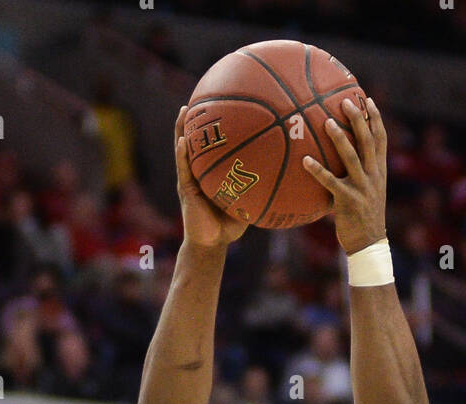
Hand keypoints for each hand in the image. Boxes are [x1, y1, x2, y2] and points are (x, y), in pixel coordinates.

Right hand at [174, 106, 248, 249]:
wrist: (212, 245)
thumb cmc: (229, 226)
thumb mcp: (247, 202)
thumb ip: (258, 188)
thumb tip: (283, 176)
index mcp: (210, 172)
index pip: (210, 145)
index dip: (211, 126)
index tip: (218, 104)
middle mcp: (198, 172)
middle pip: (195, 140)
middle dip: (195, 120)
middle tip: (199, 97)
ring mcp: (190, 180)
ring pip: (184, 149)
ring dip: (182, 129)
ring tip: (185, 110)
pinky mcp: (185, 190)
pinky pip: (183, 168)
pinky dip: (182, 154)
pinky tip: (182, 141)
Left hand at [302, 97, 386, 254]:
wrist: (369, 244)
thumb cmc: (365, 217)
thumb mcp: (369, 192)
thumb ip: (362, 174)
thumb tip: (344, 158)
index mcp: (380, 172)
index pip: (381, 139)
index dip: (376, 119)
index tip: (369, 100)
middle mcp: (373, 176)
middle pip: (368, 141)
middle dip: (358, 119)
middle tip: (345, 101)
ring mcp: (362, 188)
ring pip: (352, 157)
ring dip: (339, 138)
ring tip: (326, 121)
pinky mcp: (348, 201)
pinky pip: (331, 182)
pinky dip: (318, 171)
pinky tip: (305, 161)